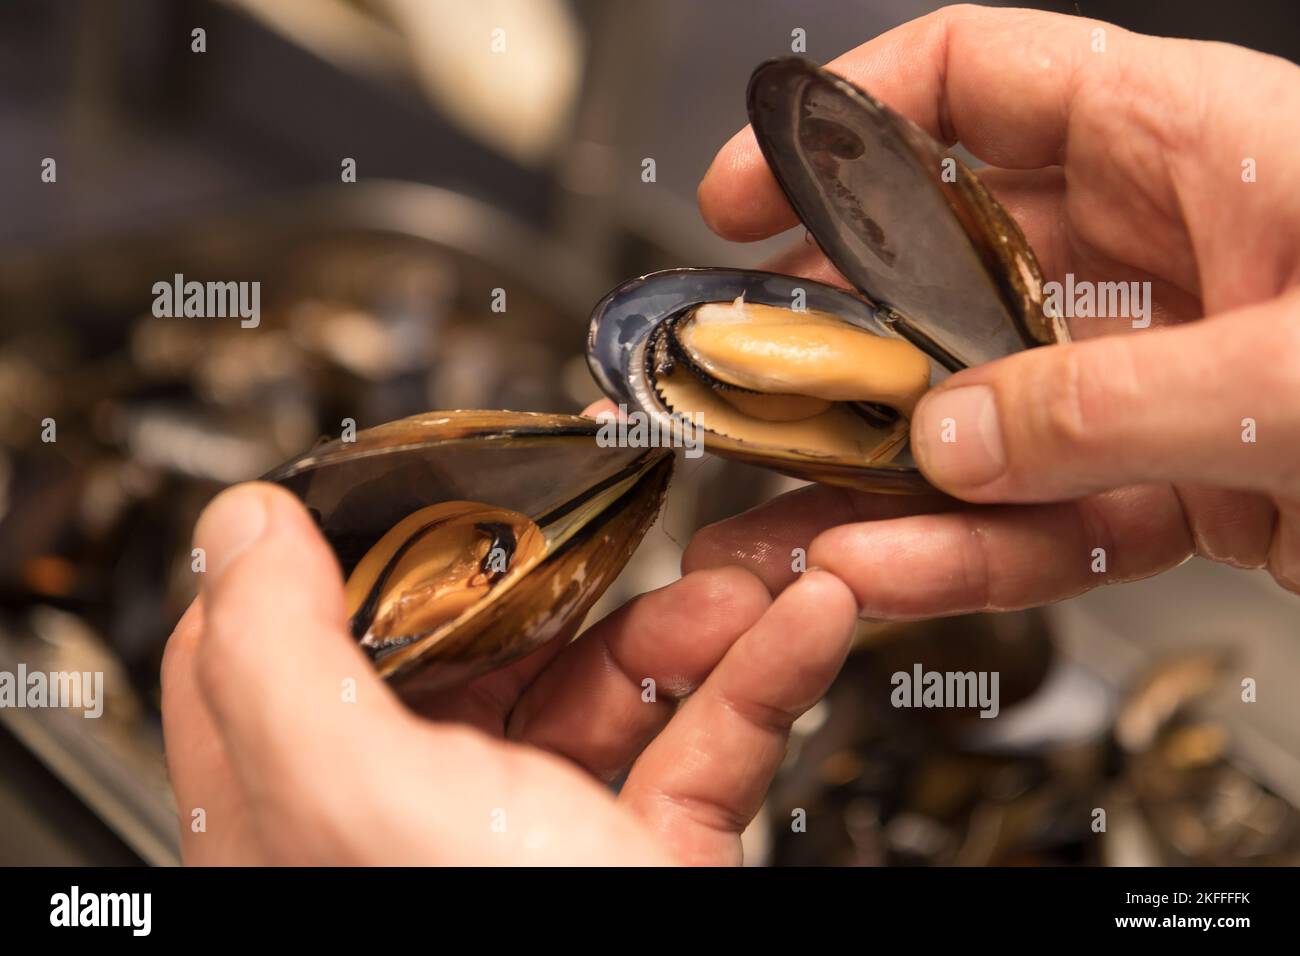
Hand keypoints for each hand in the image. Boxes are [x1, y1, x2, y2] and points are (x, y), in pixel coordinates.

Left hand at [162, 481, 855, 864]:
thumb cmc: (487, 952)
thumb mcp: (354, 800)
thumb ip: (276, 649)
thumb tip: (237, 523)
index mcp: (320, 798)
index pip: (298, 642)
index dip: (357, 552)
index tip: (427, 485)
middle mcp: (423, 814)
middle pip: (483, 642)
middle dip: (576, 570)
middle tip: (622, 514)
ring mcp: (540, 833)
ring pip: (610, 681)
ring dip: (696, 618)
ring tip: (756, 579)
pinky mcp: (644, 855)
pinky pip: (707, 741)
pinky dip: (764, 674)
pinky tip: (805, 622)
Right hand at [687, 4, 1299, 612]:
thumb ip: (1104, 403)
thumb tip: (951, 440)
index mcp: (1187, 144)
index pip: (975, 80)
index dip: (845, 120)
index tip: (749, 190)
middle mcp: (1160, 249)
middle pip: (946, 265)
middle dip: (843, 330)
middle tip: (760, 383)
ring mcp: (1157, 371)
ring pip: (980, 409)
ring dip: (886, 470)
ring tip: (794, 513)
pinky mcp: (1177, 475)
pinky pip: (1042, 508)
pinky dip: (969, 547)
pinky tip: (893, 565)